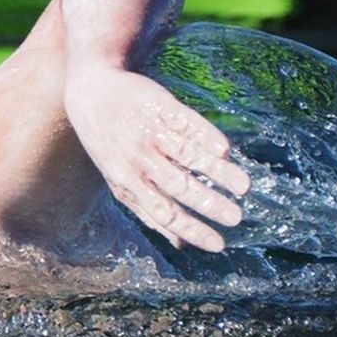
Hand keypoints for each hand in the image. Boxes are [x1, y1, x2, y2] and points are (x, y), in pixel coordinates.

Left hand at [66, 68, 250, 251]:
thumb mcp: (118, 180)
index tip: (219, 244)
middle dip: (209, 205)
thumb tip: (180, 243)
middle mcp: (139, 159)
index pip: (164, 213)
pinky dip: (206, 136)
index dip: (192, 230)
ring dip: (217, 173)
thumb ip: (147, 209)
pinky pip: (186, 123)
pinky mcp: (160, 106)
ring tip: (244, 187)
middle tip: (237, 218)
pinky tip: (225, 150)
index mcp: (128, 182)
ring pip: (187, 156)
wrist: (91, 91)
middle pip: (178, 186)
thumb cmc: (109, 144)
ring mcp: (150, 132)